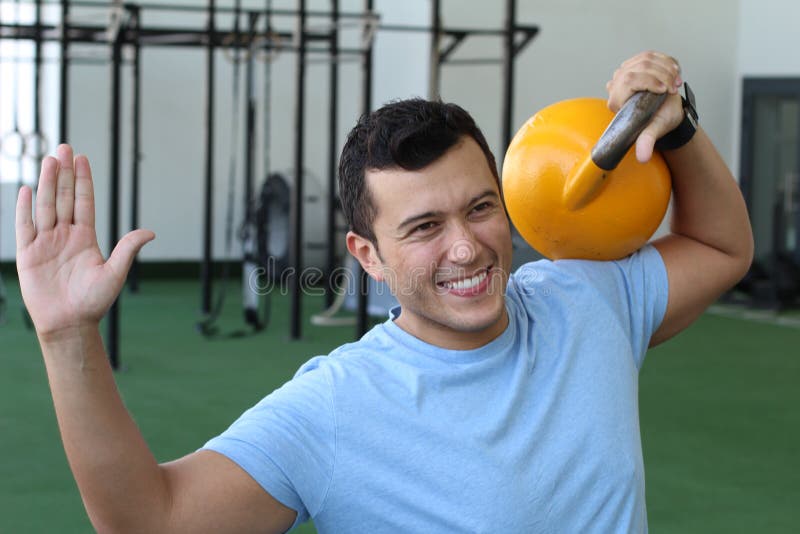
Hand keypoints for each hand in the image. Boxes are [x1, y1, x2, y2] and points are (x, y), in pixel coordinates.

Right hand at [15, 144, 153, 339]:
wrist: (70, 324)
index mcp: (86, 238)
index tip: (83, 158)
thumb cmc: (94, 302)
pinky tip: (26, 189)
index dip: (82, 180)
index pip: (84, 202)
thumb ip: (128, 250)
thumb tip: (150, 231)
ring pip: (45, 206)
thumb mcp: (115, 273)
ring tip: (49, 160)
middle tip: (64, 148)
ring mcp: (46, 243)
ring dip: (46, 183)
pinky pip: (25, 227)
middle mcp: (65, 236)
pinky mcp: (28, 255)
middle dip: (63, 173)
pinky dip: (25, 209)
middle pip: (63, 198)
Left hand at [605, 51, 684, 162]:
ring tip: (675, 82)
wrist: (669, 113)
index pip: (629, 79)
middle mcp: (617, 85)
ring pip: (646, 58)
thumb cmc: (660, 121)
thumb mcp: (654, 130)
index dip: (650, 81)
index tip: (666, 90)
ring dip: (666, 68)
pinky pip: (650, 55)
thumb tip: (643, 158)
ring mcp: (625, 73)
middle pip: (639, 66)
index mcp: (616, 100)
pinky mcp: (635, 65)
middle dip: (662, 74)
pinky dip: (666, 62)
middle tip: (673, 88)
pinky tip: (673, 73)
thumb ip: (646, 141)